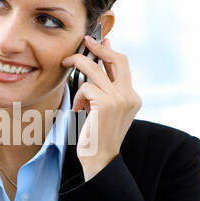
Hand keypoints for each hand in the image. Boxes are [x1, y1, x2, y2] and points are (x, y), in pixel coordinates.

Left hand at [64, 36, 140, 180]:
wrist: (99, 160)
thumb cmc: (97, 136)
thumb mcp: (105, 109)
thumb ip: (105, 90)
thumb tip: (96, 66)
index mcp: (133, 97)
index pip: (123, 65)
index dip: (111, 50)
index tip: (101, 40)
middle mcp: (130, 96)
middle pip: (118, 59)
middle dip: (100, 47)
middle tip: (85, 40)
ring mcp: (120, 99)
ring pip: (96, 69)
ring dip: (78, 63)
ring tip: (66, 63)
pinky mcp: (106, 104)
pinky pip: (85, 87)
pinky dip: (78, 96)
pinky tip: (77, 109)